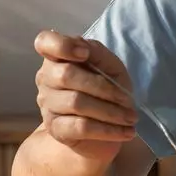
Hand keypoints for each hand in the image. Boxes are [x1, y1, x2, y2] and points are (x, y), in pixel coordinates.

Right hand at [33, 30, 139, 162]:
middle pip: (65, 75)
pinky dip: (107, 129)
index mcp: (57, 58)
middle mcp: (46, 79)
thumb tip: (84, 49)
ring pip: (76, 103)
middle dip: (103, 87)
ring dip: (110, 111)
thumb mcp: (110, 67)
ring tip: (131, 118)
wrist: (104, 128)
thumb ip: (97, 53)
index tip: (85, 53)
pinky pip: (81, 127)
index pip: (45, 42)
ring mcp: (47, 105)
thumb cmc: (106, 90)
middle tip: (127, 99)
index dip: (62, 45)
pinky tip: (125, 132)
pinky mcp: (55, 129)